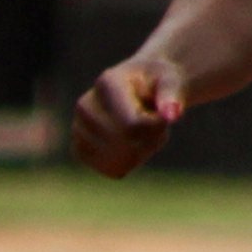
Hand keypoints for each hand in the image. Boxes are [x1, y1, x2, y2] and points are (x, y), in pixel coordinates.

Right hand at [70, 53, 189, 176]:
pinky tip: (132, 144)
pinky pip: (112, 170)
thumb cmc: (160, 82)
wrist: (143, 86)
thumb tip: (172, 115)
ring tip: (144, 130)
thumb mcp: (172, 81)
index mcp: (107, 83)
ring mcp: (78, 128)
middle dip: (151, 139)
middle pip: (125, 144)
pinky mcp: (79, 148)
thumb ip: (173, 96)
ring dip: (142, 151)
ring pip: (120, 161)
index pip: (131, 125)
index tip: (164, 115)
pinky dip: (130, 163)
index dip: (157, 128)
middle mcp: (86, 106)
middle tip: (156, 122)